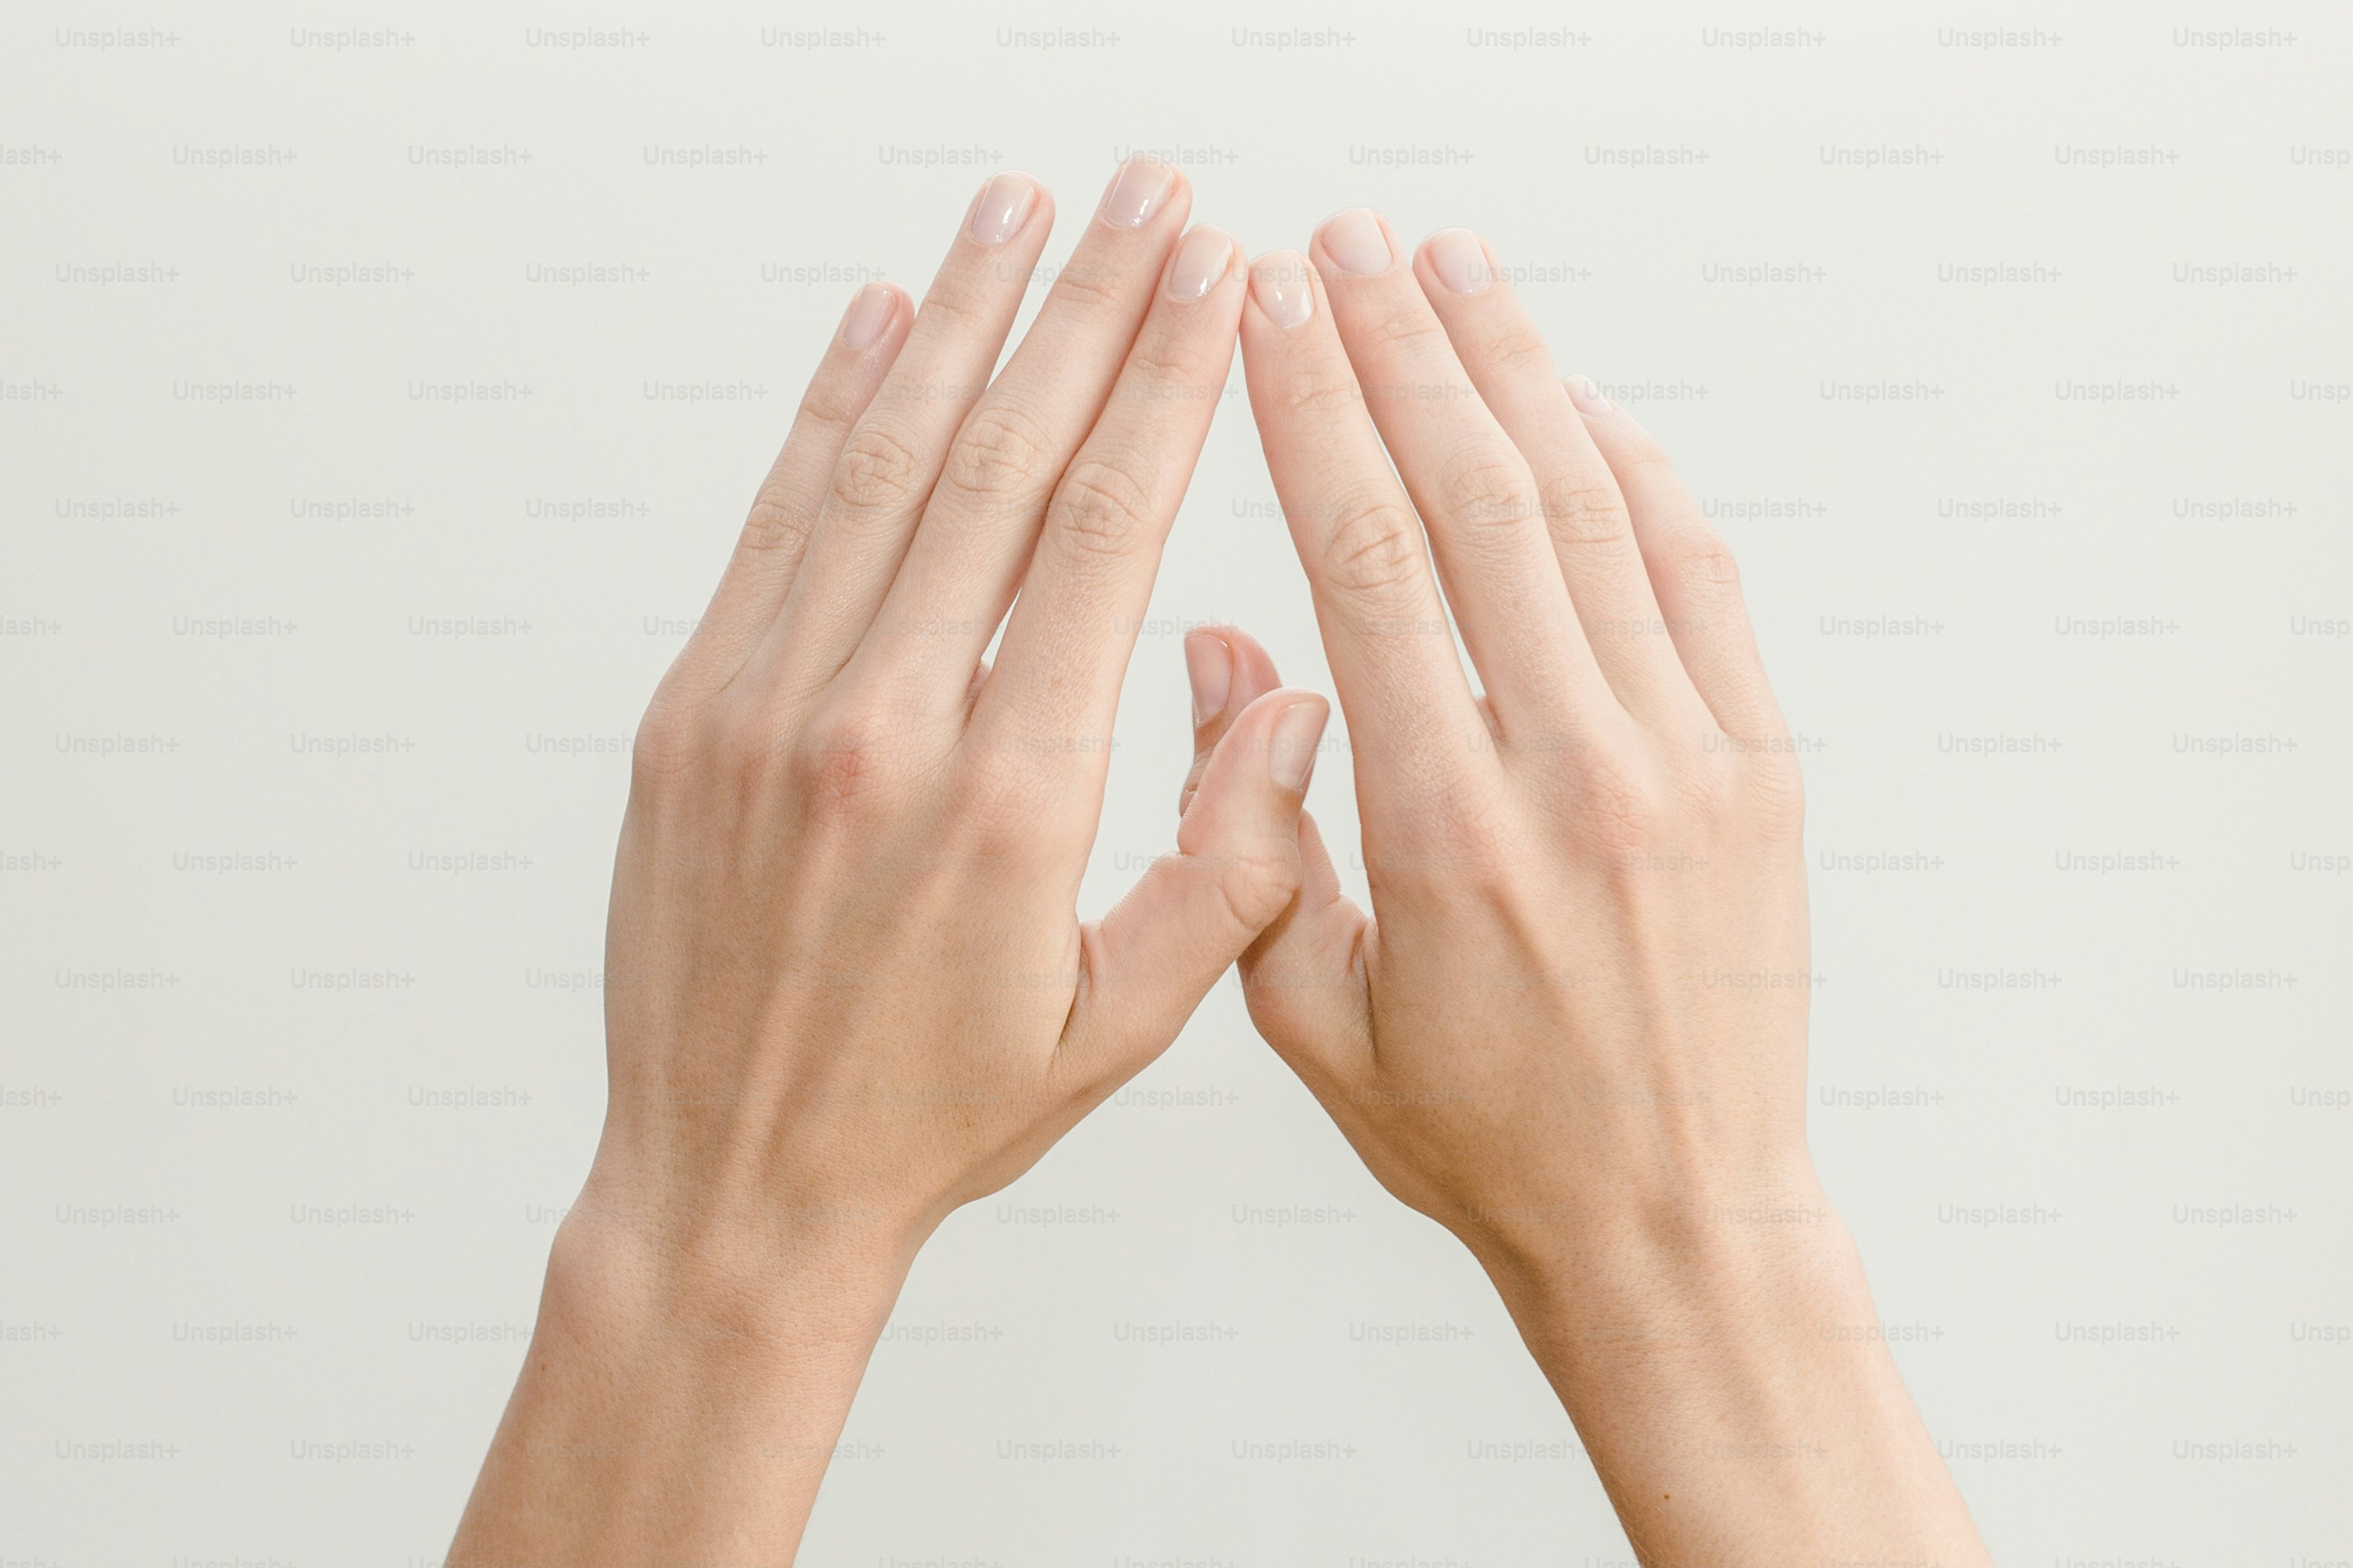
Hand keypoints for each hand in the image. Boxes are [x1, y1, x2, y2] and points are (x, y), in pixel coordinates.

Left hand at [449, 159, 1326, 1562]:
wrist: (733, 1187)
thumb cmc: (940, 1114)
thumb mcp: (1123, 1022)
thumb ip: (1228, 864)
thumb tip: (1291, 697)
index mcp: (1013, 796)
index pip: (1105, 534)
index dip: (1166, 387)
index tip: (1215, 281)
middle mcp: (885, 725)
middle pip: (1002, 464)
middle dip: (1088, 310)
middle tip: (1150, 195)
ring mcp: (770, 707)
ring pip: (883, 465)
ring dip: (961, 321)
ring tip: (1023, 207)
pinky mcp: (691, 714)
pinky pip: (774, 526)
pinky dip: (826, 410)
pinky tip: (879, 318)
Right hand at [1231, 212, 1988, 1564]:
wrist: (1675, 1221)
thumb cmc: (1481, 1137)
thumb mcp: (1307, 1016)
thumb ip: (1247, 832)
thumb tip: (1220, 651)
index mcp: (1442, 831)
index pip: (1363, 560)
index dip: (1307, 413)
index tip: (1262, 314)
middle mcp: (1572, 771)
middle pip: (1476, 498)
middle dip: (1394, 349)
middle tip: (1335, 246)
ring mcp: (1685, 759)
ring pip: (1591, 510)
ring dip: (1512, 372)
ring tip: (1445, 268)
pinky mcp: (1759, 769)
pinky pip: (1695, 577)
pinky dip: (1633, 470)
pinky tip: (1571, 401)